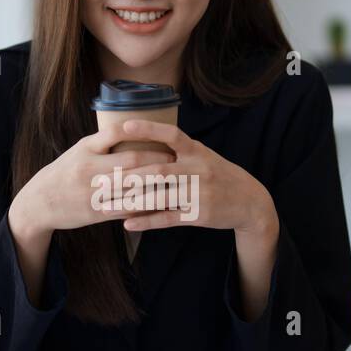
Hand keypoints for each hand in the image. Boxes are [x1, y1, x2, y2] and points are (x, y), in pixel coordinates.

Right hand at [11, 128, 176, 234]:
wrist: (39, 201)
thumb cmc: (64, 173)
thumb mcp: (78, 152)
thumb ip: (103, 144)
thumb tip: (134, 132)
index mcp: (85, 148)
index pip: (116, 133)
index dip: (141, 132)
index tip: (161, 134)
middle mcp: (88, 168)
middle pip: (130, 162)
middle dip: (156, 160)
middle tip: (176, 159)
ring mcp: (92, 191)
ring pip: (131, 186)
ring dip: (155, 184)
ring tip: (175, 181)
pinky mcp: (95, 211)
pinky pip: (125, 208)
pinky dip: (143, 205)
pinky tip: (160, 202)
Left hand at [113, 119, 277, 237]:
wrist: (250, 202)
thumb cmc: (219, 176)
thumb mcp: (204, 157)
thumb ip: (178, 151)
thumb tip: (143, 143)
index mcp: (197, 151)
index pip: (171, 134)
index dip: (148, 129)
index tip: (123, 126)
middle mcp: (197, 169)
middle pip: (157, 170)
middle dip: (127, 176)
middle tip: (100, 180)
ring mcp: (198, 193)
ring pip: (158, 196)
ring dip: (129, 202)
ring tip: (105, 205)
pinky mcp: (198, 215)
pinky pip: (167, 218)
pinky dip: (146, 221)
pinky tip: (127, 224)